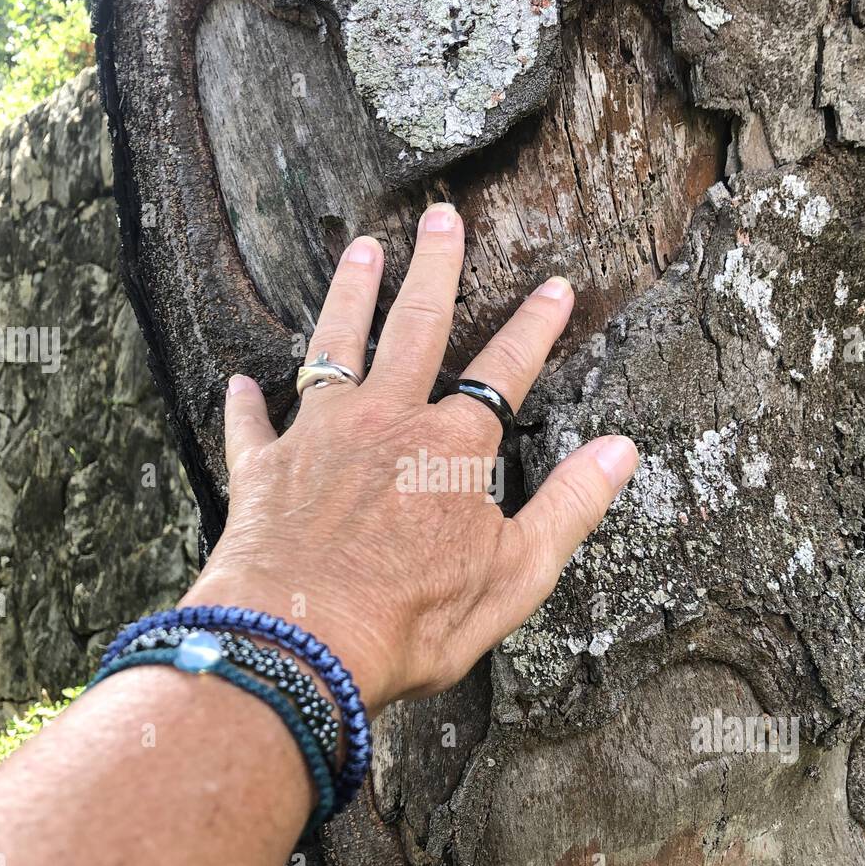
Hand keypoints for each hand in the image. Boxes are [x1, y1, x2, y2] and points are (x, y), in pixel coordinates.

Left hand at [185, 204, 637, 714]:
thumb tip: (622, 451)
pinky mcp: (264, 469)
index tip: (556, 285)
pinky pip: (254, 425)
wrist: (300, 645)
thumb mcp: (516, 574)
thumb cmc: (414, 619)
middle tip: (441, 220)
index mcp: (452, 447)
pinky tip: (242, 383)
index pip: (507, 370)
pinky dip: (249, 404)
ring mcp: (319, 438)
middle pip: (416, 329)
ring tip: (359, 249)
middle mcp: (386, 422)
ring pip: (335, 346)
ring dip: (348, 295)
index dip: (535, 327)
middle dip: (435, 271)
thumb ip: (569, 507)